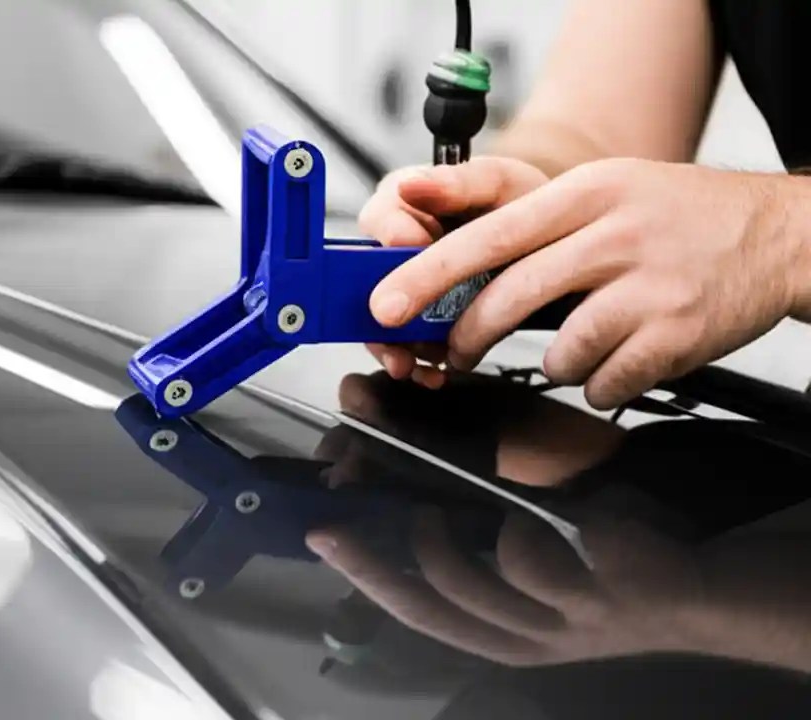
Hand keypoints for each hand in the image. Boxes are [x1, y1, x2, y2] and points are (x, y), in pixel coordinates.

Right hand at [307, 503, 705, 666]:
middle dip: (405, 551)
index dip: (364, 572)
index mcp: (500, 633)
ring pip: (499, 568)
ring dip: (488, 531)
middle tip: (398, 505)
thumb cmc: (597, 571)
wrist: (695, 594)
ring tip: (474, 499)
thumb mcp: (530, 576)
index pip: (416, 610)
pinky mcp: (612, 587)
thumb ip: (471, 547)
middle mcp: (528, 637)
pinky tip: (566, 511)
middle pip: (442, 601)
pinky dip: (544, 521)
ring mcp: (571, 617)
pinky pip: (565, 546)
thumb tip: (401, 498)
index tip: (323, 532)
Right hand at [357, 157, 549, 387]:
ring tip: (414, 359)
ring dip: (395, 345)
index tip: (411, 247)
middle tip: (395, 320)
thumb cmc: (524, 205)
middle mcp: (398, 249)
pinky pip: (406, 348)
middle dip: (382, 307)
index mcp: (405, 204)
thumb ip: (456, 182)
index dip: (390, 236)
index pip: (377, 218)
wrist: (557, 246)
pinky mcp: (424, 322)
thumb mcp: (497, 183)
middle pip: (368, 280)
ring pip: (382, 322)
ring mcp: (411, 290)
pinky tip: (431, 369)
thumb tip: (410, 184)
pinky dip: (418, 363)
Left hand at [370, 159, 810, 408]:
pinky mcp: (678, 334)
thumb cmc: (675, 217)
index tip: (386, 303)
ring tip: (572, 347)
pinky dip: (596, 383)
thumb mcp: (605, 193)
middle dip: (468, 335)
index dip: (428, 273)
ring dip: (549, 361)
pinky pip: (605, 381)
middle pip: (512, 294)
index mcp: (586, 194)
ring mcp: (650, 285)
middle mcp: (615, 234)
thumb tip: (455, 268)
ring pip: (559, 348)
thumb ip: (536, 225)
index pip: (489, 235)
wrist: (778, 234)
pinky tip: (615, 362)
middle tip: (453, 352)